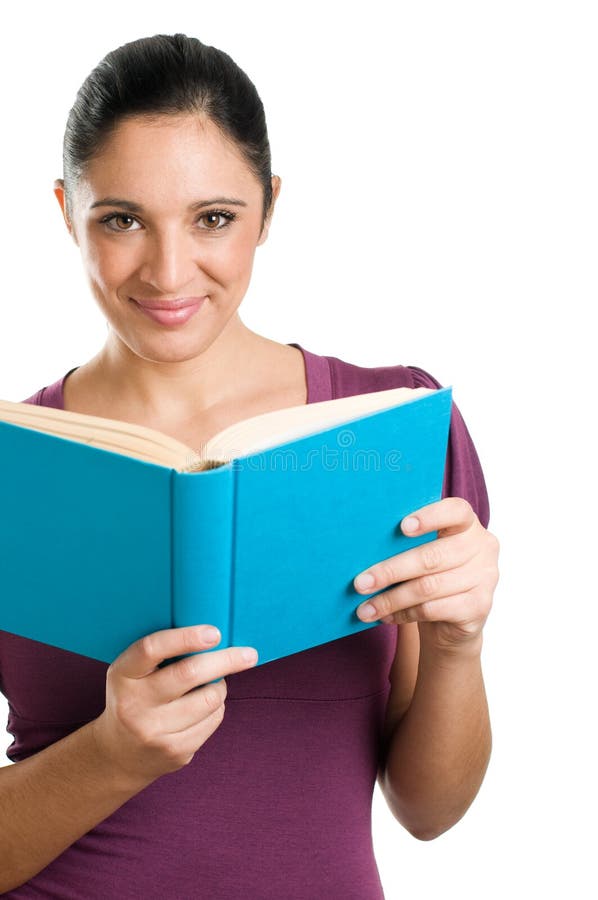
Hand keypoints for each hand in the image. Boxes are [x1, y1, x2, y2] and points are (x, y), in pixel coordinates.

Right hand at [91, 625, 258, 788]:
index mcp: (122, 675)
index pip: (152, 649)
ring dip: (220, 686)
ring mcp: (154, 731)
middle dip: (226, 660)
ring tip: (214, 684)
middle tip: (249, 654)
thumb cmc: (135, 698)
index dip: (185, 637)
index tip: (214, 633)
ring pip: (209, 699)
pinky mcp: (174, 751)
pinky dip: (217, 708)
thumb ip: (160, 655)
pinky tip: (206, 707)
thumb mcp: (132, 673)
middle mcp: (134, 704)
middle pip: (189, 674)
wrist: (118, 754)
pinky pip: (213, 720)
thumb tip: (213, 636)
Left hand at [353, 497, 498, 652]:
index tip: (401, 527)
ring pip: (428, 587)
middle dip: (390, 570)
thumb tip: (364, 545)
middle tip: (360, 583)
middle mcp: (482, 547)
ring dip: (390, 599)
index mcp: (467, 524)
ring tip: (365, 608)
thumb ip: (408, 542)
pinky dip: (403, 613)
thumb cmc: (431, 577)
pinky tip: (386, 616)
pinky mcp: (479, 607)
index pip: (456, 511)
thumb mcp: (424, 553)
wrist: (452, 622)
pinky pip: (433, 609)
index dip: (429, 517)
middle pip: (431, 557)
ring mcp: (485, 578)